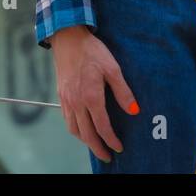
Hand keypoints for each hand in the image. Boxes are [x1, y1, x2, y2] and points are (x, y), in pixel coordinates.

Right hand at [51, 25, 137, 162]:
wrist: (68, 39)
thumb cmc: (93, 51)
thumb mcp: (113, 68)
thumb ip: (123, 91)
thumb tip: (134, 110)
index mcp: (91, 97)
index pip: (102, 127)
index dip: (111, 140)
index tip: (119, 148)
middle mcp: (77, 102)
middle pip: (86, 134)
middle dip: (97, 148)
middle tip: (107, 157)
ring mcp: (67, 100)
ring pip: (74, 129)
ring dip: (85, 141)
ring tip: (96, 145)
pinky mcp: (61, 96)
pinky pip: (68, 120)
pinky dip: (75, 130)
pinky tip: (82, 129)